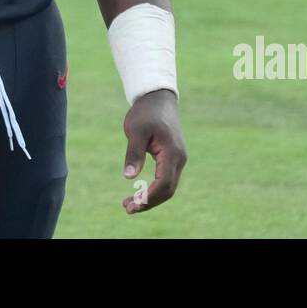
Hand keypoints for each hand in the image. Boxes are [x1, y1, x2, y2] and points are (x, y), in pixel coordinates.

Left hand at [120, 89, 187, 213]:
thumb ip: (133, 153)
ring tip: (130, 204)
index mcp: (172, 152)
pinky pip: (166, 180)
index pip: (164, 184)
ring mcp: (178, 159)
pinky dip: (154, 189)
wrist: (158, 98)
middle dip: (149, 202)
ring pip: (168, 187)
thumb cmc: (145, 113)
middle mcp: (179, 158)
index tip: (132, 205)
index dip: (149, 198)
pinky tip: (140, 193)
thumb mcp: (135, 130)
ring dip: (151, 198)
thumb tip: (128, 177)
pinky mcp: (173, 158)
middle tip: (127, 208)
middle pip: (168, 190)